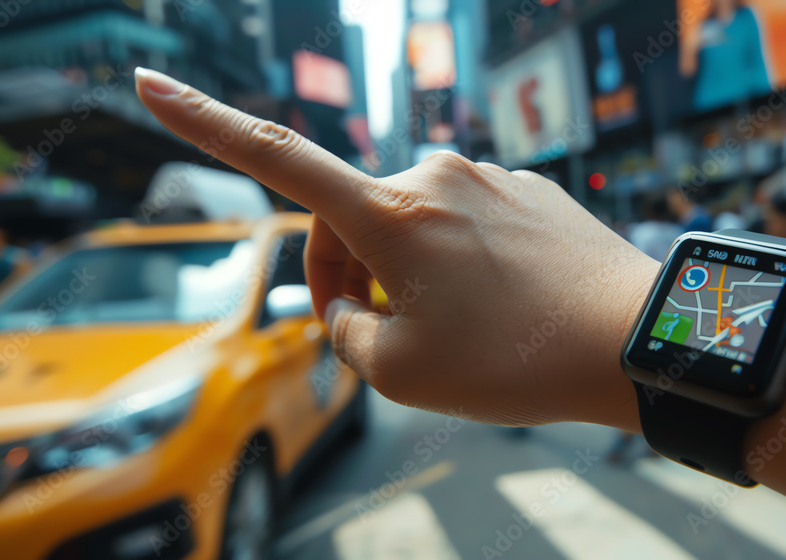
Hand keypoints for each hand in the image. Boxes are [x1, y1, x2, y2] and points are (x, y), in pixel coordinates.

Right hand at [136, 68, 658, 429]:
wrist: (635, 338)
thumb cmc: (516, 360)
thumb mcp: (402, 371)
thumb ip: (349, 331)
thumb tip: (348, 303)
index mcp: (390, 212)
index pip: (274, 159)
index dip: (203, 123)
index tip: (150, 82)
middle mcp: (433, 176)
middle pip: (349, 216)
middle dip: (346, 271)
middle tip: (372, 332)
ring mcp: (486, 176)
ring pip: (410, 221)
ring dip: (404, 268)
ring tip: (447, 328)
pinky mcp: (526, 188)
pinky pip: (465, 220)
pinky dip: (456, 259)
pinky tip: (494, 303)